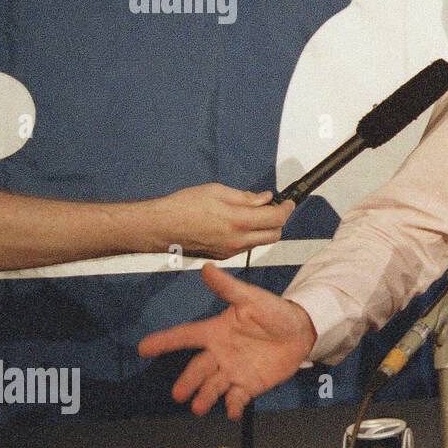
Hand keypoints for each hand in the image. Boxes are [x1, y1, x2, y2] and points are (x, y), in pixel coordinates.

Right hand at [137, 263, 317, 417]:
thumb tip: (207, 267)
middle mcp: (220, 354)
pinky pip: (237, 398)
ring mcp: (233, 371)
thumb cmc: (273, 312)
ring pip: (213, 386)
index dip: (164, 341)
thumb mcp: (252, 298)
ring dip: (205, 397)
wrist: (300, 330)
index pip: (186, 336)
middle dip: (188, 381)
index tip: (143, 348)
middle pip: (198, 369)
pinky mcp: (249, 385)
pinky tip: (232, 412)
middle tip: (179, 394)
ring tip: (198, 407)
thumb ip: (228, 287)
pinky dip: (234, 406)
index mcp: (216, 332)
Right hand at [146, 184, 294, 259]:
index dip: (286, 209)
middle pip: (274, 235)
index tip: (288, 202)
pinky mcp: (222, 256)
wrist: (160, 227)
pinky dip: (249, 235)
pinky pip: (245, 246)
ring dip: (264, 229)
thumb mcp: (217, 191)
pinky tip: (237, 224)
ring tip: (253, 213)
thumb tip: (265, 198)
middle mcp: (238, 240)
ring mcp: (230, 251)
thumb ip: (245, 197)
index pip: (276, 219)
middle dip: (278, 221)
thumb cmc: (184, 204)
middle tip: (272, 207)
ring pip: (260, 242)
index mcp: (238, 221)